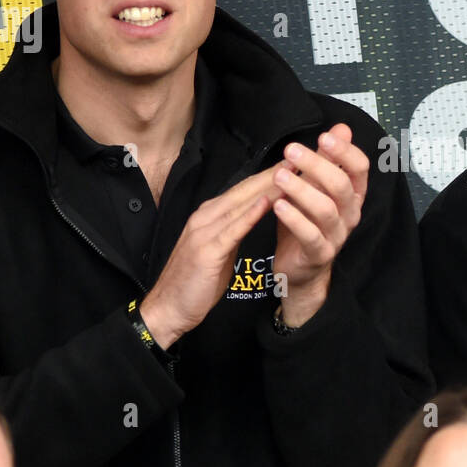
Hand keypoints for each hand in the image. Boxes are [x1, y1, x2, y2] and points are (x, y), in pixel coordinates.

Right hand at [139, 166, 281, 348]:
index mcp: (208, 216)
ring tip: (290, 173)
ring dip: (267, 188)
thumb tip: (253, 218)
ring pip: (240, 204)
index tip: (292, 164)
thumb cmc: (195, 282)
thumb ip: (234, 232)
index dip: (268, 176)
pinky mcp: (206, 251)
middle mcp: (205, 217)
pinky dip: (249, 215)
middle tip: (298, 159)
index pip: (243, 190)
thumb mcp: (219, 251)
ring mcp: (203, 232)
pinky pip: (232, 229)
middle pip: (244, 190)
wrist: (168, 308)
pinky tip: (266, 203)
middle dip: (272, 175)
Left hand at [272, 123, 368, 325]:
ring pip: (326, 209)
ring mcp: (337, 235)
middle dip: (316, 165)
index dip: (345, 151)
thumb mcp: (315, 186)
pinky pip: (310, 235)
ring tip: (280, 175)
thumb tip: (342, 128)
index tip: (324, 136)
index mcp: (353, 194)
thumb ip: (328, 158)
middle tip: (291, 150)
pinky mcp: (320, 253)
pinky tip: (278, 205)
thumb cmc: (307, 221)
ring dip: (302, 189)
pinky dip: (294, 218)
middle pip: (341, 185)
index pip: (360, 168)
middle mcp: (350, 214)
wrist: (300, 267)